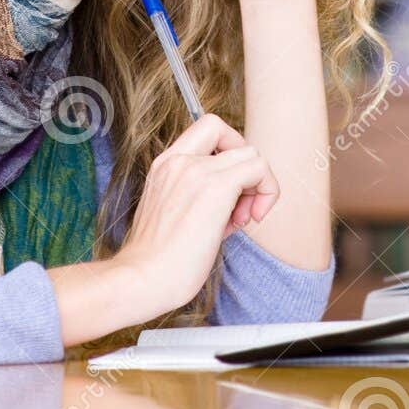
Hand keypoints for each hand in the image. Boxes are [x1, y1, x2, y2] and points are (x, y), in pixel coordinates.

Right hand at [113, 114, 279, 314]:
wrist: (142, 279)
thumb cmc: (158, 260)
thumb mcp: (174, 213)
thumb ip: (201, 195)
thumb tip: (239, 200)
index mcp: (166, 163)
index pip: (208, 130)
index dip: (229, 152)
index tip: (229, 190)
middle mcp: (178, 160)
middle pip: (231, 136)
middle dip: (245, 169)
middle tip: (241, 206)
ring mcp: (196, 171)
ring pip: (251, 153)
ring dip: (257, 185)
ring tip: (240, 220)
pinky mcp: (215, 188)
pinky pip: (259, 170)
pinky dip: (266, 192)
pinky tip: (248, 221)